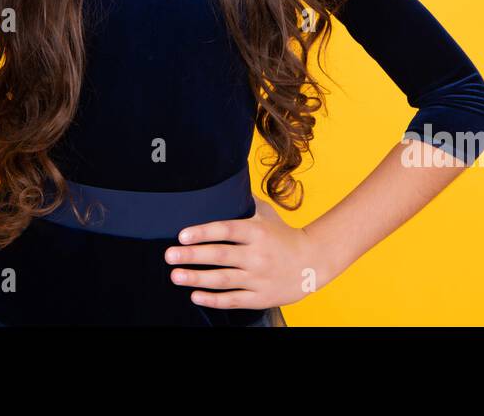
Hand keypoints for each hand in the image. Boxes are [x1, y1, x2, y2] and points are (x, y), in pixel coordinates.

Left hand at [165, 195, 327, 310]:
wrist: (313, 262)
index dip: (203, 232)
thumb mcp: (267, 215)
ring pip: (223, 279)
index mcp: (257, 232)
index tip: (182, 235)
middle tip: (169, 255)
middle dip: (192, 255)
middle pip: (220, 255)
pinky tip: (196, 295)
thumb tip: (223, 184)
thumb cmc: (284, 236)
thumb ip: (245, 203)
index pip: (226, 230)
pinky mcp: (260, 297)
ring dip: (197, 278)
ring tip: (176, 275)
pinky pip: (233, 299)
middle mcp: (257, 255)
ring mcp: (259, 278)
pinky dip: (213, 299)